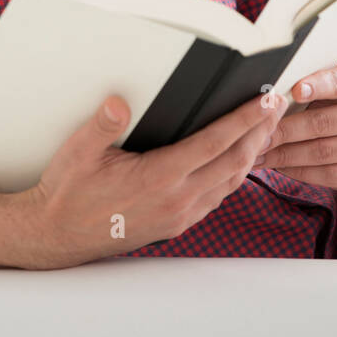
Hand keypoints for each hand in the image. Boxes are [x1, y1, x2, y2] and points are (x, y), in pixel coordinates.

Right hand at [15, 88, 288, 269]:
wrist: (57, 235)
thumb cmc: (69, 192)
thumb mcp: (79, 151)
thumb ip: (103, 125)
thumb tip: (120, 103)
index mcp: (159, 178)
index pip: (215, 143)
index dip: (244, 120)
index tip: (265, 101)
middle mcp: (177, 199)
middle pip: (235, 161)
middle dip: (261, 131)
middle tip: (278, 105)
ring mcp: (180, 215)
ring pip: (232, 182)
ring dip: (253, 152)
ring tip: (266, 126)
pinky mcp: (177, 223)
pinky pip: (218, 195)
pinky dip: (236, 173)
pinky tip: (238, 158)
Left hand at [254, 65, 336, 193]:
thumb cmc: (336, 102)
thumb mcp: (327, 85)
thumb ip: (306, 82)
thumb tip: (268, 91)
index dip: (318, 86)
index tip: (295, 91)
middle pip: (324, 122)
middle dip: (285, 130)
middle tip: (257, 135)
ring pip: (323, 152)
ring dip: (286, 155)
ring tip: (259, 154)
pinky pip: (329, 175)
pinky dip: (299, 172)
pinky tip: (280, 167)